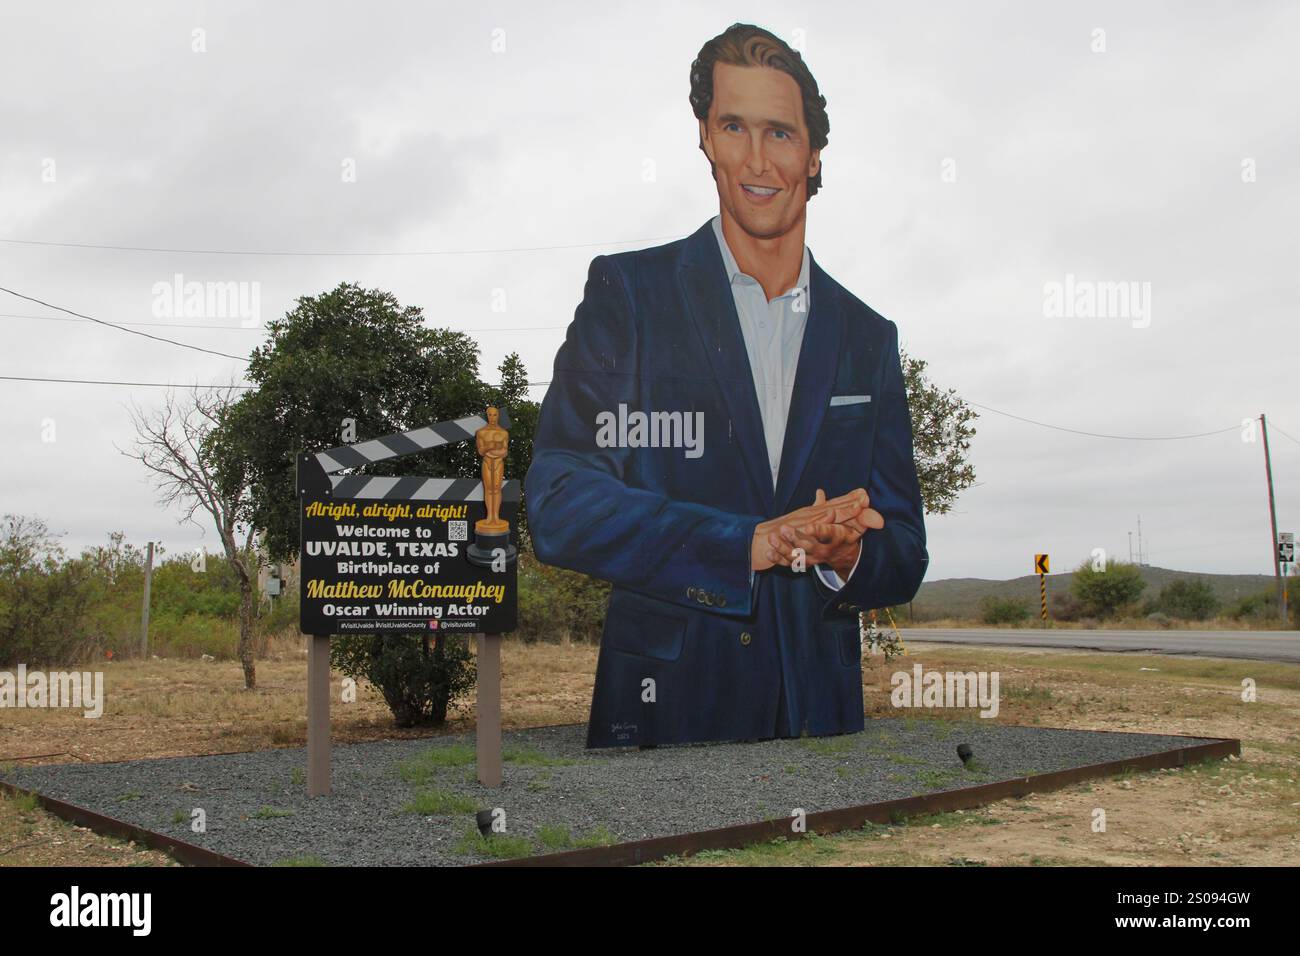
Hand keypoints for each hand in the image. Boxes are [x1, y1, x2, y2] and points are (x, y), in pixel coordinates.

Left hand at [751, 488, 877, 571]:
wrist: (843, 555)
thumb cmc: (848, 534)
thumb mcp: (858, 525)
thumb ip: (862, 512)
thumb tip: (864, 496)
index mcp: (836, 538)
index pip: (828, 534)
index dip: (819, 530)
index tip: (808, 526)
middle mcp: (824, 550)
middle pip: (809, 546)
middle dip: (795, 538)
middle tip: (783, 528)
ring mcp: (812, 558)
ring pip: (797, 556)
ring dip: (783, 548)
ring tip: (772, 538)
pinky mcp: (803, 562)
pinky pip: (790, 563)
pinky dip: (779, 559)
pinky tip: (768, 552)